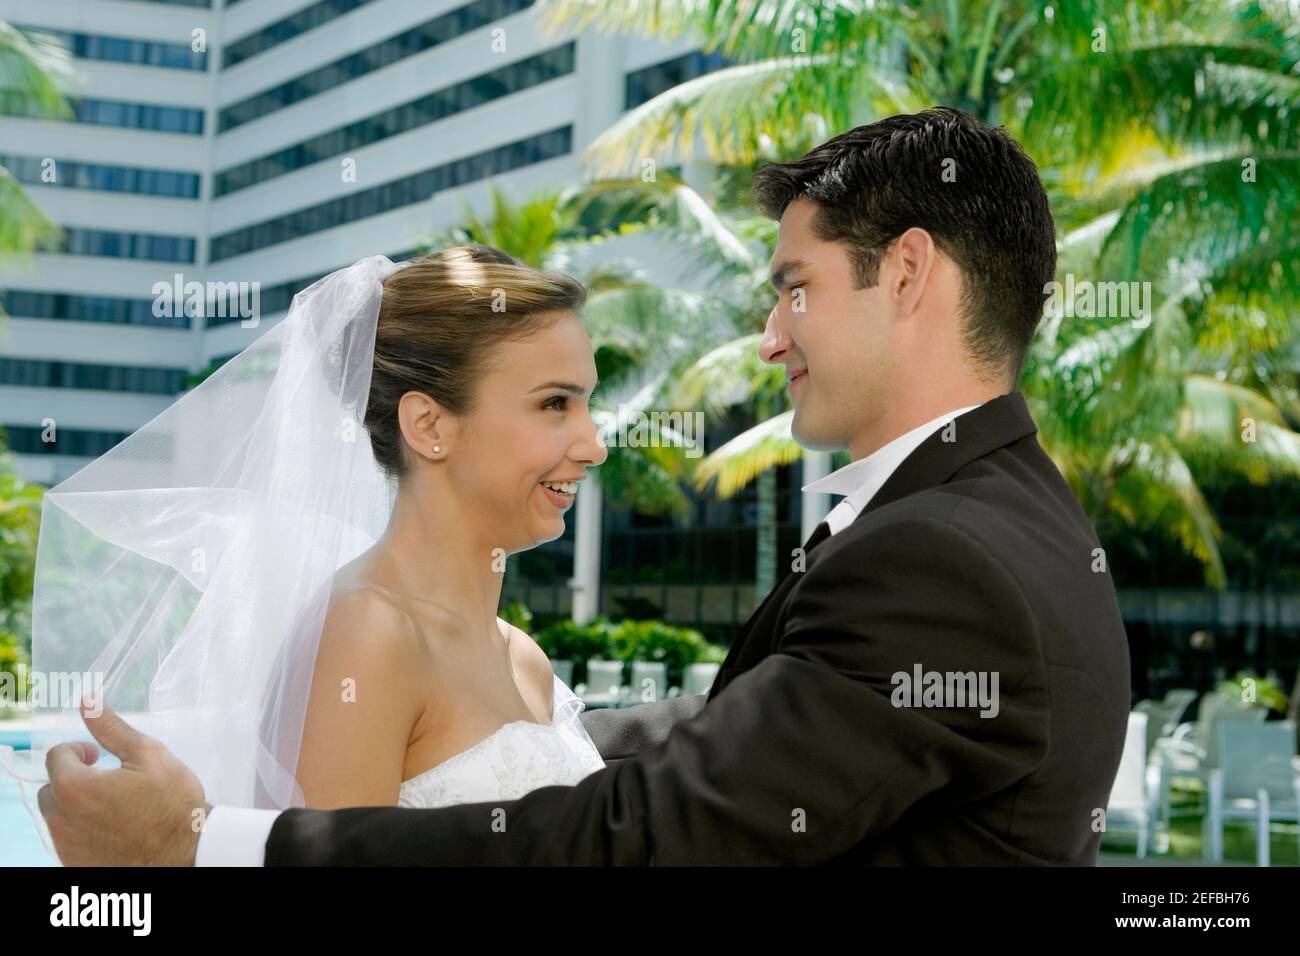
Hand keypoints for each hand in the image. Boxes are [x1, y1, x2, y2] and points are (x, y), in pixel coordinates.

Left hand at [38, 696, 212, 865]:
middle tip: (106, 780)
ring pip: (59, 817)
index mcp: (74, 788)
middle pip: (52, 789)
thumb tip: (88, 703)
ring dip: (78, 806)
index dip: (79, 750)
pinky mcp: (76, 865)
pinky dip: (84, 831)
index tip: (99, 756)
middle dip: (73, 780)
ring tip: (114, 805)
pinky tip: (114, 828)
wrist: (186, 854)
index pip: (56, 757)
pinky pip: (70, 841)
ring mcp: (67, 847)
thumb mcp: (148, 755)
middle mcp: (61, 820)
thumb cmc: (171, 803)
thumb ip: (112, 729)